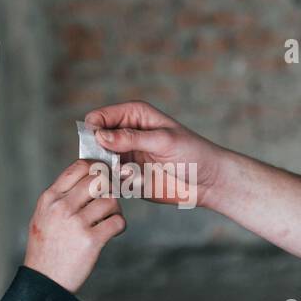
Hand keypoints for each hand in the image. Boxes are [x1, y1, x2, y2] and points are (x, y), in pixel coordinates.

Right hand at [22, 159, 125, 294]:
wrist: (44, 281)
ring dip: (115, 209)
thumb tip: (86, 180)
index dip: (96, 169)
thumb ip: (60, 198)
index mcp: (50, 198)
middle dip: (109, 187)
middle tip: (109, 199)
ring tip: (109, 219)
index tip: (102, 178)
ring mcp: (77, 223)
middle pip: (98, 179)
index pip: (79, 167)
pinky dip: (119, 226)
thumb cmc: (45, 249)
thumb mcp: (42, 217)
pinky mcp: (91, 240)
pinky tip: (112, 231)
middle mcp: (62, 207)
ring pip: (111, 200)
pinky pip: (118, 222)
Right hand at [84, 100, 227, 208]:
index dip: (94, 130)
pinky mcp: (126, 178)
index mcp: (133, 115)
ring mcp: (124, 156)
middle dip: (98, 155)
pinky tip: (133, 185)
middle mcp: (124, 134)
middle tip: (115, 166)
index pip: (99, 117)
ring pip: (98, 163)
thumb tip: (100, 136)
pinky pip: (108, 181)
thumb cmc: (193, 154)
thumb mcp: (164, 141)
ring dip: (106, 172)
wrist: (207, 182)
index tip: (102, 146)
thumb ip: (131, 138)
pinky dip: (113, 185)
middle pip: (93, 141)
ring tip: (129, 176)